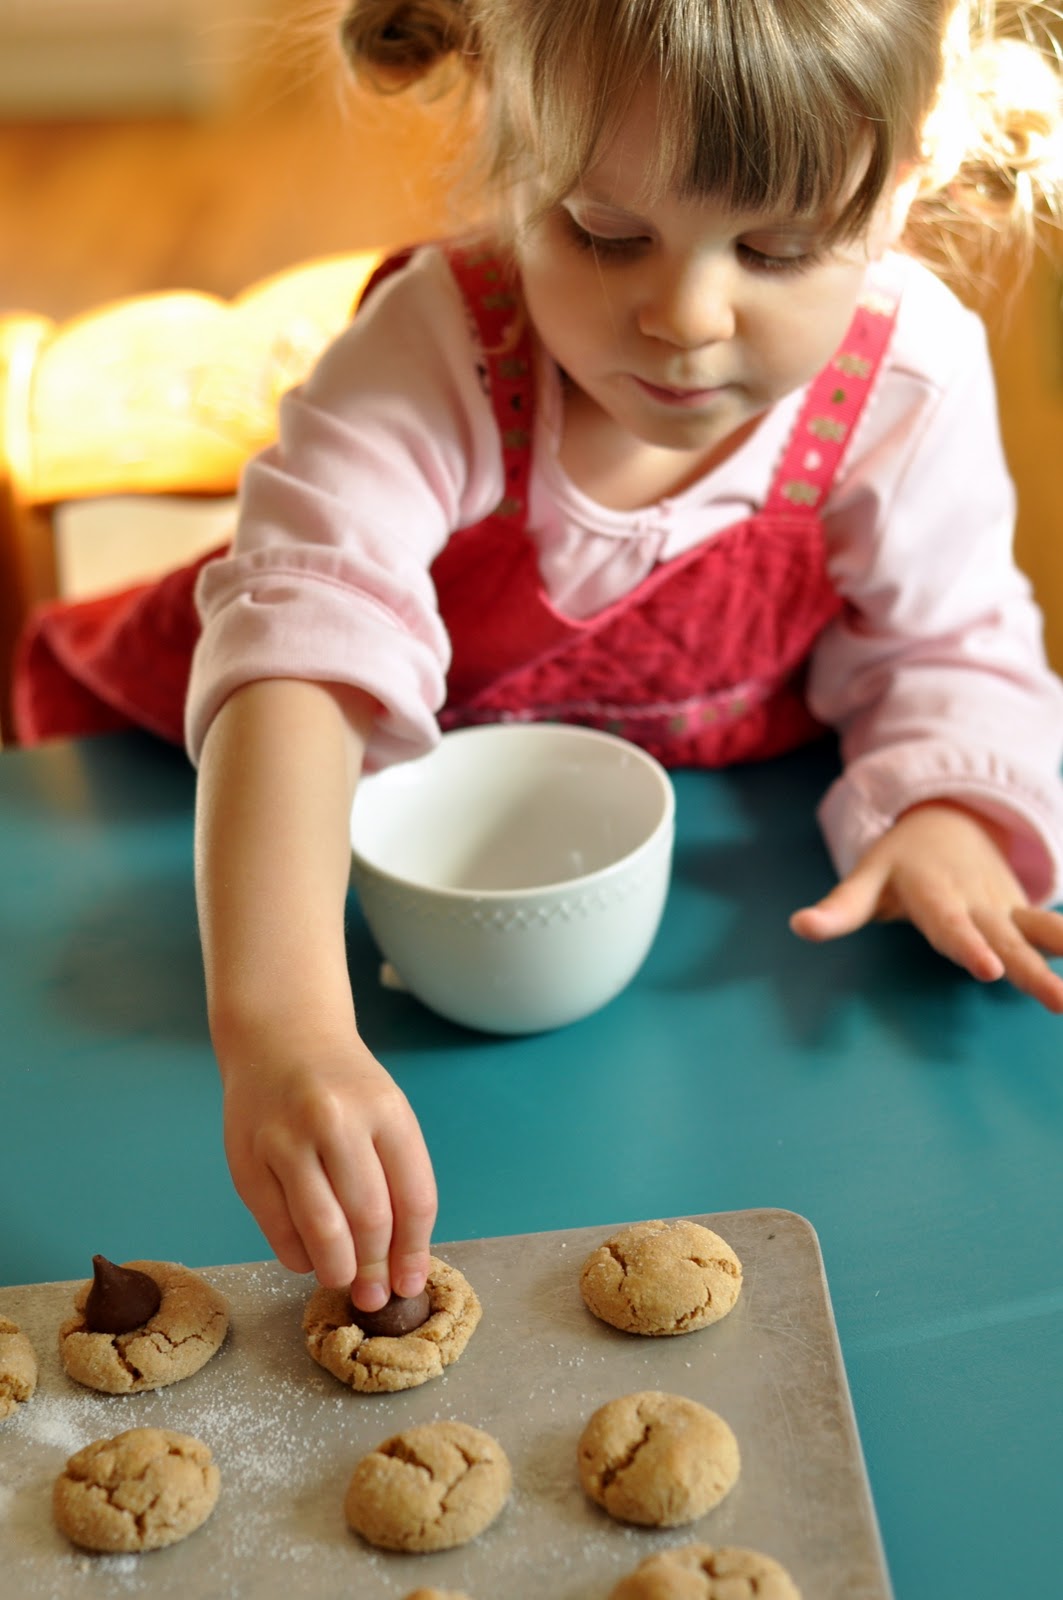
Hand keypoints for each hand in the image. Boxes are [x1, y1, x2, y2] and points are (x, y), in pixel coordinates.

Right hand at [218, 1020, 437, 1311]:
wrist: (280, 1037)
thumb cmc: (344, 1086)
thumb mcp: (386, 1113)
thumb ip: (397, 1179)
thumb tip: (401, 1264)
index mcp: (385, 1111)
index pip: (413, 1199)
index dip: (414, 1253)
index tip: (409, 1285)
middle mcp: (336, 1120)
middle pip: (369, 1219)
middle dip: (375, 1270)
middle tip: (374, 1296)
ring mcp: (286, 1138)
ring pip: (322, 1229)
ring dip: (337, 1270)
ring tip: (343, 1280)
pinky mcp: (246, 1158)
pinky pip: (277, 1227)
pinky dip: (297, 1255)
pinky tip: (308, 1257)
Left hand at [790, 800, 1062, 1010]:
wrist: (948, 818)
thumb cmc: (899, 861)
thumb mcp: (865, 879)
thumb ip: (838, 909)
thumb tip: (800, 927)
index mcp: (936, 895)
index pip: (952, 926)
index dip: (969, 947)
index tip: (989, 971)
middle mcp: (976, 901)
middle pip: (1004, 939)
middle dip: (1029, 969)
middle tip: (1057, 1000)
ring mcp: (1005, 906)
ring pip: (1037, 933)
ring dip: (1060, 957)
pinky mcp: (1024, 910)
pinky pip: (1051, 928)